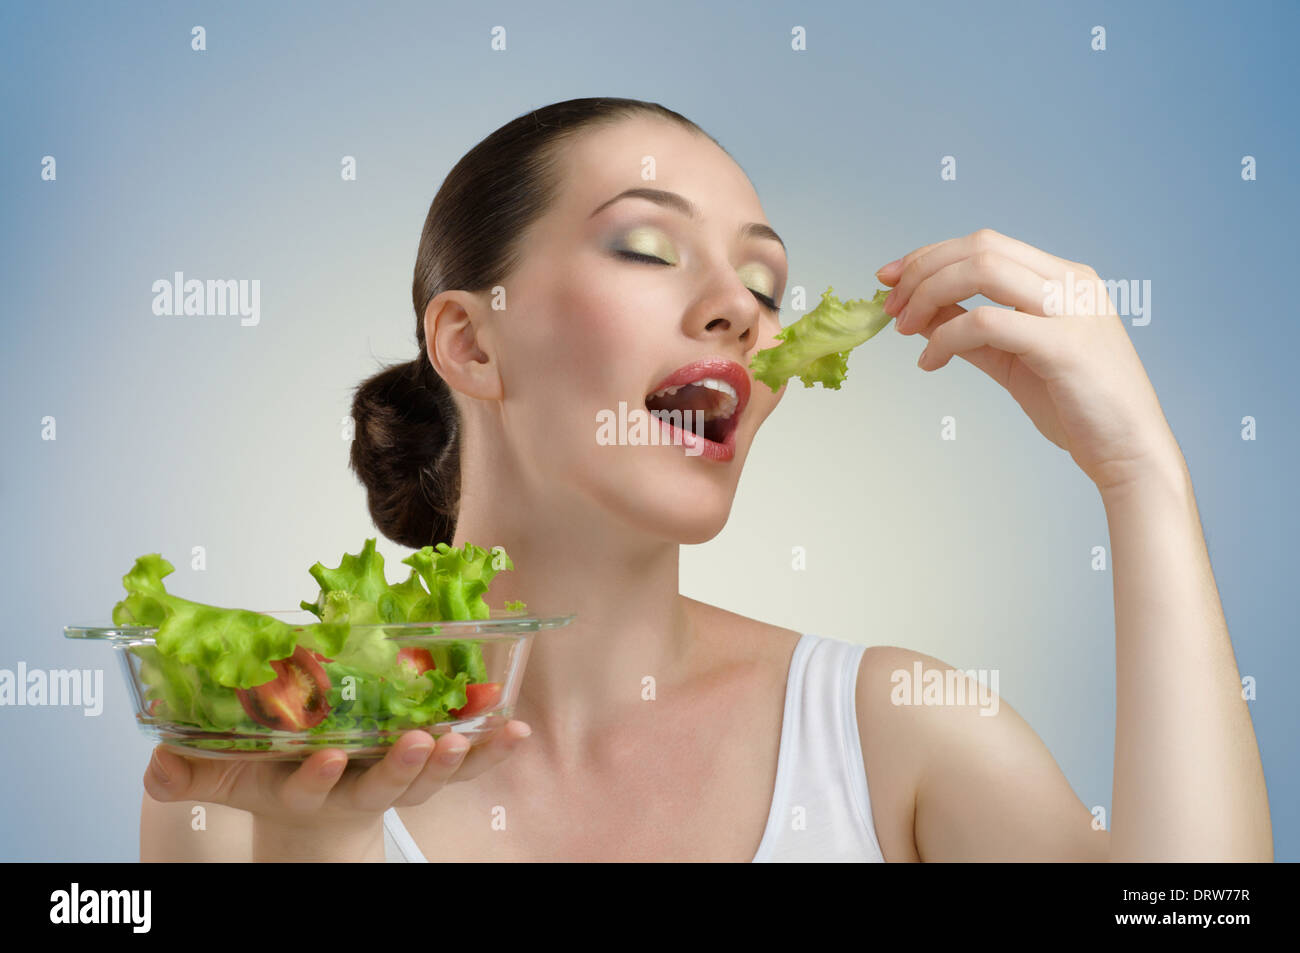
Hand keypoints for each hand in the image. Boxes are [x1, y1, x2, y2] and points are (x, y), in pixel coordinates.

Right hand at [142, 723, 530, 830]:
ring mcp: (399, 779)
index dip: (318, 776)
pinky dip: (493, 751)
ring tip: (470, 736)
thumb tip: (156, 765)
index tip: (328, 757)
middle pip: (382, 786)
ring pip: (428, 778)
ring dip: (452, 760)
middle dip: (401, 767)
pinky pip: (465, 766)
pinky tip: (517, 731)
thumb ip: (195, 772)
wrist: (319, 804)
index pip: (311, 788)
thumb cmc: (276, 774)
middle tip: (419, 742)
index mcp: (308, 788)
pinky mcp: (429, 769)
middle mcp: (358, 788)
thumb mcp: (233, 776)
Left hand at [878, 228, 1183, 491]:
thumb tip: (923, 315)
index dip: (930, 256)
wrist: (1130, 452)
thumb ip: (973, 332)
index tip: (890, 279)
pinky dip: (947, 338)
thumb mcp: (1013, 358)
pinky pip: (988, 323)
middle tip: (890, 307)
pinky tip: (929, 362)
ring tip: (905, 329)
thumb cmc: (1075, 406)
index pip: (985, 244)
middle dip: (922, 271)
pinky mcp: (1064, 346)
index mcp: (1063, 277)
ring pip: (983, 270)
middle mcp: (1071, 282)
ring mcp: (1071, 310)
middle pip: (980, 247)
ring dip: (929, 295)